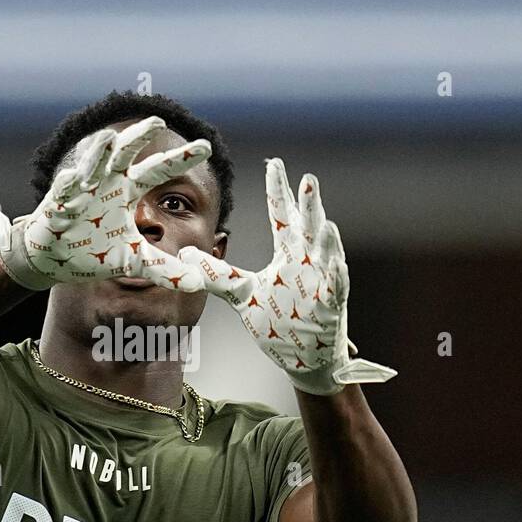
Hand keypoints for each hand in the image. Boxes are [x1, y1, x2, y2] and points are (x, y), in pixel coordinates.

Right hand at [0, 116, 209, 291]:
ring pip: (91, 162)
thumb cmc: (95, 251)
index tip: (206, 147)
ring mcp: (79, 190)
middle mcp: (106, 182)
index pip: (157, 170)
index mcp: (128, 191)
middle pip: (125, 152)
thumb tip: (196, 282)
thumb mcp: (135, 261)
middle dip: (138, 135)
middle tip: (158, 120)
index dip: (180, 159)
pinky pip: (61, 190)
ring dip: (98, 152)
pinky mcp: (55, 204)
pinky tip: (72, 179)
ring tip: (109, 139)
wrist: (56, 258)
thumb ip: (165, 269)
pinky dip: (66, 185)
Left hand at [176, 158, 395, 394]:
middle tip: (307, 179)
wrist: (302, 359)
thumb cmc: (279, 323)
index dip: (278, 191)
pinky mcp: (329, 309)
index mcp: (288, 256)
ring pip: (327, 258)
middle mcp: (307, 265)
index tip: (274, 163)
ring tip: (325, 223)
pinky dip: (336, 279)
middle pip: (307, 229)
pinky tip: (336, 265)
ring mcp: (321, 286)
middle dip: (309, 206)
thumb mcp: (242, 295)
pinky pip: (335, 291)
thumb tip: (185, 254)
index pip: (282, 216)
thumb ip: (217, 274)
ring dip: (326, 242)